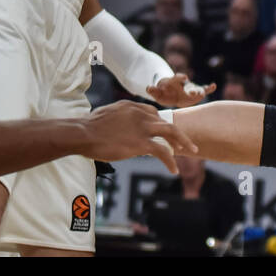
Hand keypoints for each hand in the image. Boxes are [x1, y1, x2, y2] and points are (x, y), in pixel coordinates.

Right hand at [82, 100, 197, 171]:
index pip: (153, 114)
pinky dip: (170, 160)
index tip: (165, 135)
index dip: (160, 125)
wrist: (83, 133)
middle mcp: (141, 114)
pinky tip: (174, 169)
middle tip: (188, 143)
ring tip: (192, 151)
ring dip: (183, 142)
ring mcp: (143, 128)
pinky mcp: (141, 143)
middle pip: (166, 122)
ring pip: (170, 133)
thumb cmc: (88, 127)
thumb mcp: (108, 114)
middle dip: (179, 133)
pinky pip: (162, 151)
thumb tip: (121, 128)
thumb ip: (120, 118)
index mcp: (133, 106)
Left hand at [146, 74, 215, 107]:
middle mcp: (184, 84)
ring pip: (197, 89)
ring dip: (200, 91)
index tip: (184, 77)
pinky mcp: (195, 93)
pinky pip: (203, 90)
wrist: (171, 93)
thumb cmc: (163, 93)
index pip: (177, 78)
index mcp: (174, 81)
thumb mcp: (157, 92)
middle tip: (193, 93)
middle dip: (192, 89)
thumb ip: (153, 90)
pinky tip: (213, 86)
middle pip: (189, 85)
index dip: (180, 77)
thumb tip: (147, 87)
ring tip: (205, 92)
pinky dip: (208, 88)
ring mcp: (191, 88)